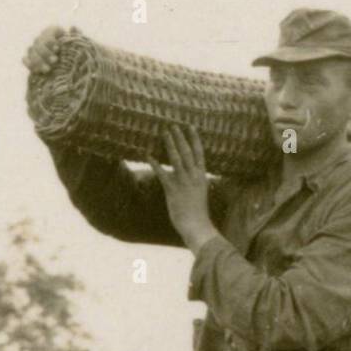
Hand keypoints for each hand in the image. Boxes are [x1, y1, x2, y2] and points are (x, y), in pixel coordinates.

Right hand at [23, 25, 77, 74]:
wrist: (69, 69)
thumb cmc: (74, 54)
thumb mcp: (78, 45)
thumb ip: (76, 36)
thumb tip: (73, 27)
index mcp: (53, 32)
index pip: (48, 32)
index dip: (51, 40)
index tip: (57, 48)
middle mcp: (42, 38)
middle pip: (38, 42)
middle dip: (46, 52)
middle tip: (55, 60)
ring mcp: (34, 49)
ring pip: (32, 51)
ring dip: (39, 61)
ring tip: (48, 69)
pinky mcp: (30, 59)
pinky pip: (26, 60)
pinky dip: (30, 64)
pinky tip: (37, 71)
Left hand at [149, 124, 215, 252]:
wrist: (196, 225)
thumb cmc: (197, 212)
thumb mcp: (200, 193)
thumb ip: (195, 181)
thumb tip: (192, 175)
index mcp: (201, 176)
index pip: (199, 153)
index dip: (194, 138)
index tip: (190, 126)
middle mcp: (193, 176)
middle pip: (187, 152)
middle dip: (180, 137)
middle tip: (173, 125)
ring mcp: (183, 182)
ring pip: (177, 158)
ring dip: (170, 144)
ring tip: (165, 133)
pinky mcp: (172, 189)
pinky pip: (162, 173)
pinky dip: (155, 163)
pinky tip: (148, 155)